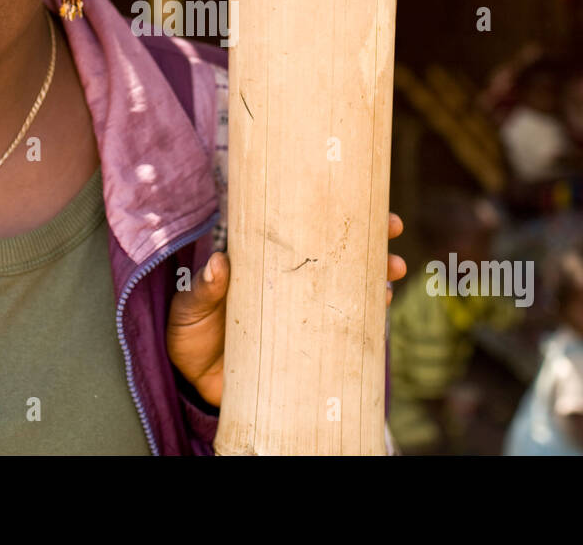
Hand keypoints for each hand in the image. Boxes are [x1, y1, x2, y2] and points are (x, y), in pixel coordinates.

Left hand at [167, 211, 406, 409]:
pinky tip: (378, 317)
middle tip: (393, 231)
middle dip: (370, 242)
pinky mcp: (308, 350)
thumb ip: (204, 288)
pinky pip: (343, 333)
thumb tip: (219, 263)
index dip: (334, 214)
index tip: (362, 200)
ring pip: (348, 291)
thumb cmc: (189, 332)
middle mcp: (289, 286)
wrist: (190, 382)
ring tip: (389, 278)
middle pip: (337, 257)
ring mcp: (301, 316)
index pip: (303, 232)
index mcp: (264, 264)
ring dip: (375, 281)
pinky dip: (363, 324)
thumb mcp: (190, 307)